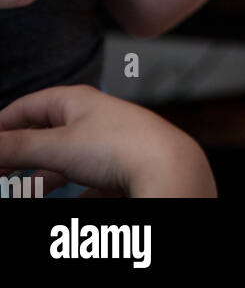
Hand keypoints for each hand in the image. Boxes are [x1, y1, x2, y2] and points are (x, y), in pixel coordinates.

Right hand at [0, 85, 215, 196]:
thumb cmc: (119, 147)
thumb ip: (18, 146)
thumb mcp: (57, 146)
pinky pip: (90, 180)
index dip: (4, 122)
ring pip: (67, 159)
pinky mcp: (123, 167)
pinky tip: (69, 202)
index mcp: (77, 101)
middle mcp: (94, 117)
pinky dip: (73, 191)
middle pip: (47, 133)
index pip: (30, 105)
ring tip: (25, 191)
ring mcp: (109, 142)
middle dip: (21, 152)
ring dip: (43, 175)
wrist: (169, 168)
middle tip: (0, 170)